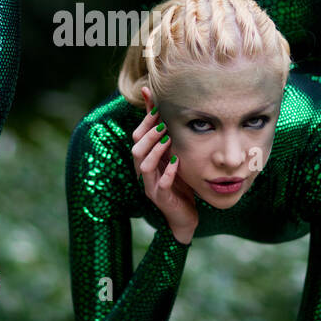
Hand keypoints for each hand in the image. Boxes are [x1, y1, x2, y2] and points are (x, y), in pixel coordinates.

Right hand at [132, 87, 198, 240]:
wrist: (183, 215)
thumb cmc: (177, 182)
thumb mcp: (172, 155)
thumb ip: (165, 134)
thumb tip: (159, 105)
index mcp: (144, 160)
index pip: (137, 136)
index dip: (145, 122)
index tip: (158, 108)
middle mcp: (143, 172)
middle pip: (136, 149)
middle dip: (149, 135)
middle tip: (164, 124)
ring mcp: (151, 186)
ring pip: (144, 166)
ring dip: (155, 151)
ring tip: (168, 140)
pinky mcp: (161, 198)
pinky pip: (161, 185)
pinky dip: (168, 173)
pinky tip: (176, 163)